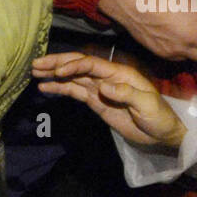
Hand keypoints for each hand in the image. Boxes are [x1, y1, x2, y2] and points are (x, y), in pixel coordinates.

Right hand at [33, 52, 186, 147]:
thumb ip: (126, 93)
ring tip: (35, 72)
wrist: (161, 134)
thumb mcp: (147, 105)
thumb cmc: (159, 116)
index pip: (91, 64)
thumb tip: (103, 87)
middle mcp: (106, 77)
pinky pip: (74, 91)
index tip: (59, 72)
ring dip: (54, 73)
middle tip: (36, 63)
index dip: (74, 65)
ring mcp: (99, 89)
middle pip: (78, 65)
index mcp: (118, 73)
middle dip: (57, 63)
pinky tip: (46, 87)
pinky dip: (60, 88)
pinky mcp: (96, 101)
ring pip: (72, 77)